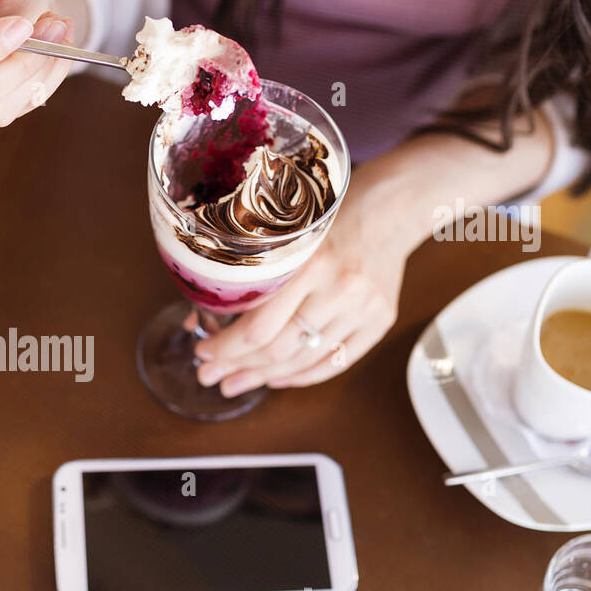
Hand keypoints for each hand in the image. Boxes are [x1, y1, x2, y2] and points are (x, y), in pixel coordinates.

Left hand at [192, 182, 409, 395]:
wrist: (390, 206)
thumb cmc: (327, 215)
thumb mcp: (282, 235)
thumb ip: (247, 277)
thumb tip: (200, 320)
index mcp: (310, 261)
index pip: (258, 327)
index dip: (224, 348)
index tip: (201, 351)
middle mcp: (339, 288)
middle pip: (278, 349)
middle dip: (235, 368)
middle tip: (208, 376)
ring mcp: (363, 308)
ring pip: (303, 361)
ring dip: (262, 377)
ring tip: (234, 384)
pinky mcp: (381, 321)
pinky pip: (335, 363)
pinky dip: (300, 377)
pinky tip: (274, 379)